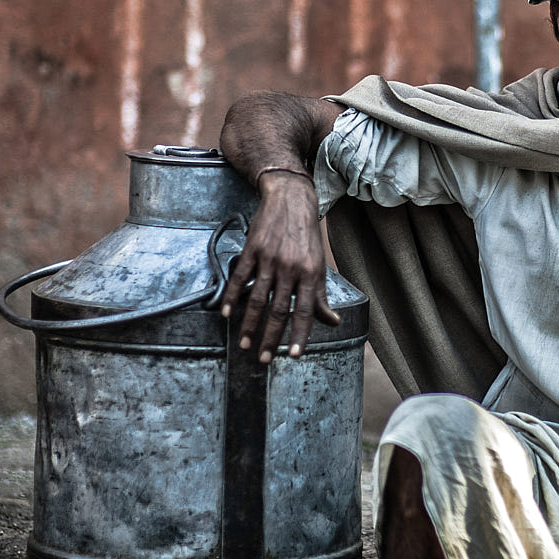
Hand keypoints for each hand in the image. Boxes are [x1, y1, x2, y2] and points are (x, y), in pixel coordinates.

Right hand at [219, 173, 340, 360]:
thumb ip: (321, 296)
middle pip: (279, 310)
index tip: (294, 356)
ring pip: (258, 298)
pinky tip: (226, 314)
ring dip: (250, 325)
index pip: (305, 311)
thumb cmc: (306, 236)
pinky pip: (240, 278)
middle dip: (271, 338)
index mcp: (310, 273)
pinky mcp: (252, 250)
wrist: (291, 199)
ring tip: (245, 344)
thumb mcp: (318, 264)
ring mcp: (270, 259)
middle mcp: (291, 268)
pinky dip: (232, 297)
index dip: (300, 335)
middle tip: (265, 359)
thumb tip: (332, 322)